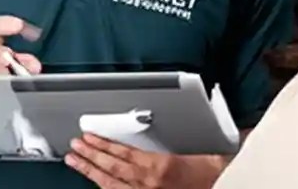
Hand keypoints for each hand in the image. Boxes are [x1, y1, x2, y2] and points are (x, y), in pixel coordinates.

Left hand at [65, 134, 226, 188]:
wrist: (224, 186)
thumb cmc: (212, 173)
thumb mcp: (196, 150)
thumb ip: (177, 136)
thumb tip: (178, 117)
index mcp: (160, 166)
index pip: (122, 153)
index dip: (101, 144)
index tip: (87, 136)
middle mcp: (150, 183)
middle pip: (111, 169)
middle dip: (89, 157)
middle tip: (73, 147)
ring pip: (111, 186)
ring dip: (91, 172)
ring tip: (75, 162)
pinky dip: (106, 187)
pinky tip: (96, 181)